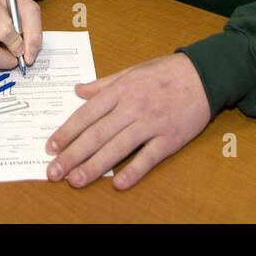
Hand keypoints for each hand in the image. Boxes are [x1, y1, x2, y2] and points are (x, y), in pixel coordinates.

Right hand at [0, 0, 41, 70]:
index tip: (22, 45)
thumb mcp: (29, 10)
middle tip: (16, 56)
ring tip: (5, 49)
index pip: (4, 34)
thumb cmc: (10, 6)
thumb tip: (28, 58)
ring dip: (1, 63)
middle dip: (9, 60)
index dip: (18, 44)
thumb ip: (34, 33)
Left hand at [45, 53, 210, 189]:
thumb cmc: (165, 72)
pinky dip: (133, 171)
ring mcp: (152, 123)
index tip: (51, 148)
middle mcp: (133, 107)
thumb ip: (103, 84)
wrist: (204, 74)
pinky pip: (148, 157)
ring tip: (75, 181)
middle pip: (97, 135)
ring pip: (117, 148)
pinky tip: (117, 184)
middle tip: (53, 172)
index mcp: (120, 90)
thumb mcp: (131, 71)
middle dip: (72, 155)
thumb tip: (78, 90)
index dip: (66, 132)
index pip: (86, 114)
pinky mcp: (170, 138)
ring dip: (94, 166)